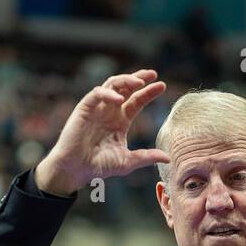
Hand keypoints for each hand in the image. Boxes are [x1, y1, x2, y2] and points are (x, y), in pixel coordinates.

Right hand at [34, 69, 170, 195]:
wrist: (76, 170)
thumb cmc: (98, 166)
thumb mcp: (127, 161)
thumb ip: (146, 157)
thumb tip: (168, 158)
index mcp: (120, 121)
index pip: (136, 100)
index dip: (148, 92)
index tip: (162, 86)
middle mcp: (109, 111)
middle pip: (125, 86)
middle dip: (139, 78)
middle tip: (153, 74)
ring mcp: (97, 108)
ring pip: (112, 84)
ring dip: (125, 80)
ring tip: (139, 82)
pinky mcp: (84, 109)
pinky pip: (97, 94)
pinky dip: (108, 94)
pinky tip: (119, 99)